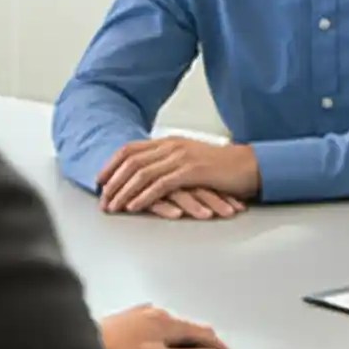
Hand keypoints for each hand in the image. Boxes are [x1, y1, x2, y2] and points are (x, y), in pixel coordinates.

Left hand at [97, 138, 260, 213]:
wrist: (249, 165)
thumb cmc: (222, 168)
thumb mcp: (191, 160)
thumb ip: (170, 163)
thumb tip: (148, 176)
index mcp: (169, 142)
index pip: (130, 149)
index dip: (111, 165)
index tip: (99, 181)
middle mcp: (172, 146)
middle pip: (131, 161)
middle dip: (113, 182)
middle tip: (102, 200)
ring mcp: (182, 157)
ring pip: (142, 173)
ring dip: (124, 192)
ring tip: (114, 207)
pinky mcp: (192, 171)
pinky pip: (160, 184)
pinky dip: (144, 196)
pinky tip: (135, 206)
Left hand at [99, 304, 232, 348]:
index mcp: (165, 320)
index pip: (205, 332)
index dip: (221, 347)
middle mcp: (153, 312)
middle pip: (189, 327)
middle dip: (205, 343)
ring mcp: (137, 315)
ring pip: (171, 327)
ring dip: (184, 342)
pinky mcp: (123, 322)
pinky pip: (154, 330)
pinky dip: (166, 341)